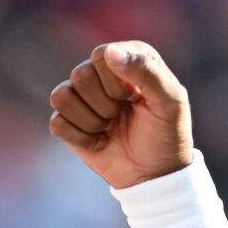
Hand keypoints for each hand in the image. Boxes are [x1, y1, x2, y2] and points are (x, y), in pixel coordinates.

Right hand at [48, 41, 193, 189]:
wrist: (154, 174)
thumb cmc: (167, 134)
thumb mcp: (170, 102)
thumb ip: (146, 71)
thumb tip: (109, 52)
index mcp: (128, 57)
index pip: (101, 55)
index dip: (115, 82)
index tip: (135, 99)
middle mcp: (102, 71)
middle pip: (80, 75)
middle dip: (105, 104)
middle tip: (122, 115)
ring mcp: (82, 97)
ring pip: (62, 97)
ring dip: (91, 121)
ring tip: (109, 127)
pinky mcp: (68, 122)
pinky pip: (57, 123)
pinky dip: (80, 138)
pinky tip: (99, 141)